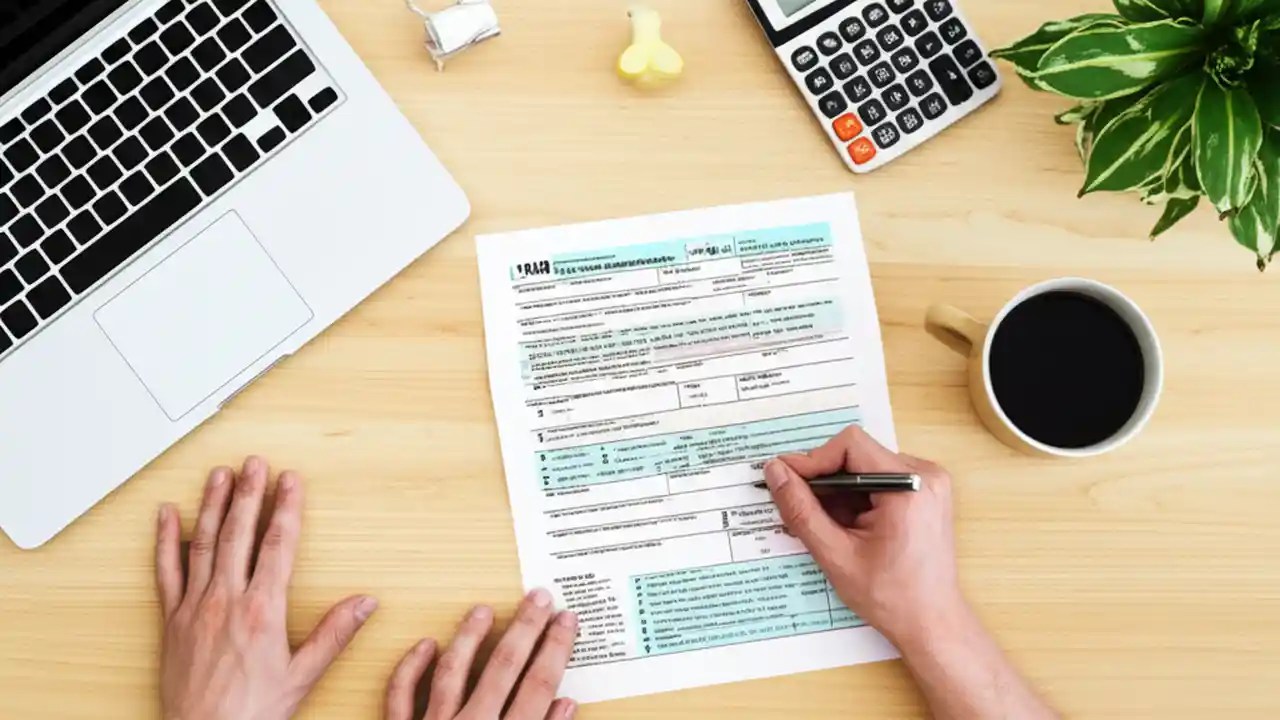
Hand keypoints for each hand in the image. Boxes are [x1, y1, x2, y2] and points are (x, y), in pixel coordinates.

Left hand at [155, 458, 378, 719]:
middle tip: (256, 463)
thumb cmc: (251, 712)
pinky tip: (170, 515)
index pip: (278, 545)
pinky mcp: (171, 620)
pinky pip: (167, 572)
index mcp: (262, 610)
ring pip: (204, 544)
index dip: (286, 508)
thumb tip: (365, 603)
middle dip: (250, 494)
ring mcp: (195, 607)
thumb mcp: (303, 674)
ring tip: (221, 475)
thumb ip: (334, 634)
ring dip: (213, 505)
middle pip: (240, 534)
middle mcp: (227, 601)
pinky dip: (167, 541)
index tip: (291, 481)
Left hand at [384, 589, 578, 719]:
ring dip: (469, 637)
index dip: (556, 649)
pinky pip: (402, 695)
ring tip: (482, 609)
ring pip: (452, 672)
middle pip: (503, 668)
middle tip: (538, 598)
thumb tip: (564, 705)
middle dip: (525, 629)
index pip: (538, 686)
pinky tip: (425, 644)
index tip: (566, 620)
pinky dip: (412, 668)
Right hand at [763, 426, 963, 646]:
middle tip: (802, 510)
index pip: (850, 445)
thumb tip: (775, 472)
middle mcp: (926, 475)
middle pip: (858, 454)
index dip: (813, 460)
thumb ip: (802, 510)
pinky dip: (857, 496)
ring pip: (866, 465)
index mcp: (909, 487)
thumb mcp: (836, 555)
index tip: (786, 480)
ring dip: (840, 490)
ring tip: (831, 526)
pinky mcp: (926, 492)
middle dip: (826, 480)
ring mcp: (930, 482)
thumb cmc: (890, 597)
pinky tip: (850, 526)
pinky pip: (881, 478)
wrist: (932, 622)